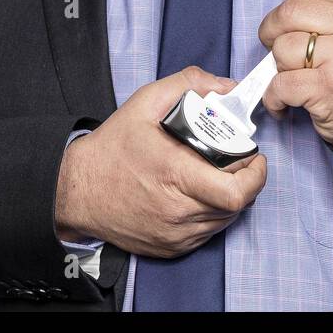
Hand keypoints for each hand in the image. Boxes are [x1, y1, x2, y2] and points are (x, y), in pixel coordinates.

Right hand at [54, 66, 267, 257]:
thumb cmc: (111, 150)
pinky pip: (207, 233)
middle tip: (241, 162)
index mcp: (175, 175)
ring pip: (225, 221)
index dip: (255, 175)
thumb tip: (225, 86)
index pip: (236, 191)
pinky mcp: (171, 248)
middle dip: (247, 181)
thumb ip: (189, 84)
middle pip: (237, 206)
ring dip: (231, 198)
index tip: (254, 156)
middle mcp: (178, 211)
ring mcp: (175, 234)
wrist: (76, 191)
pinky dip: (212, 214)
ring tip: (221, 175)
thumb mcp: (145, 102)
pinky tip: (200, 194)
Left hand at [257, 0, 332, 161]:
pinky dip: (275, 96)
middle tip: (283, 48)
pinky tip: (287, 100)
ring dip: (280, 67)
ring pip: (282, 48)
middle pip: (289, 12)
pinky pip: (279, 82)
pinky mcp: (326, 89)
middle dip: (274, 33)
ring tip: (297, 76)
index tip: (295, 16)